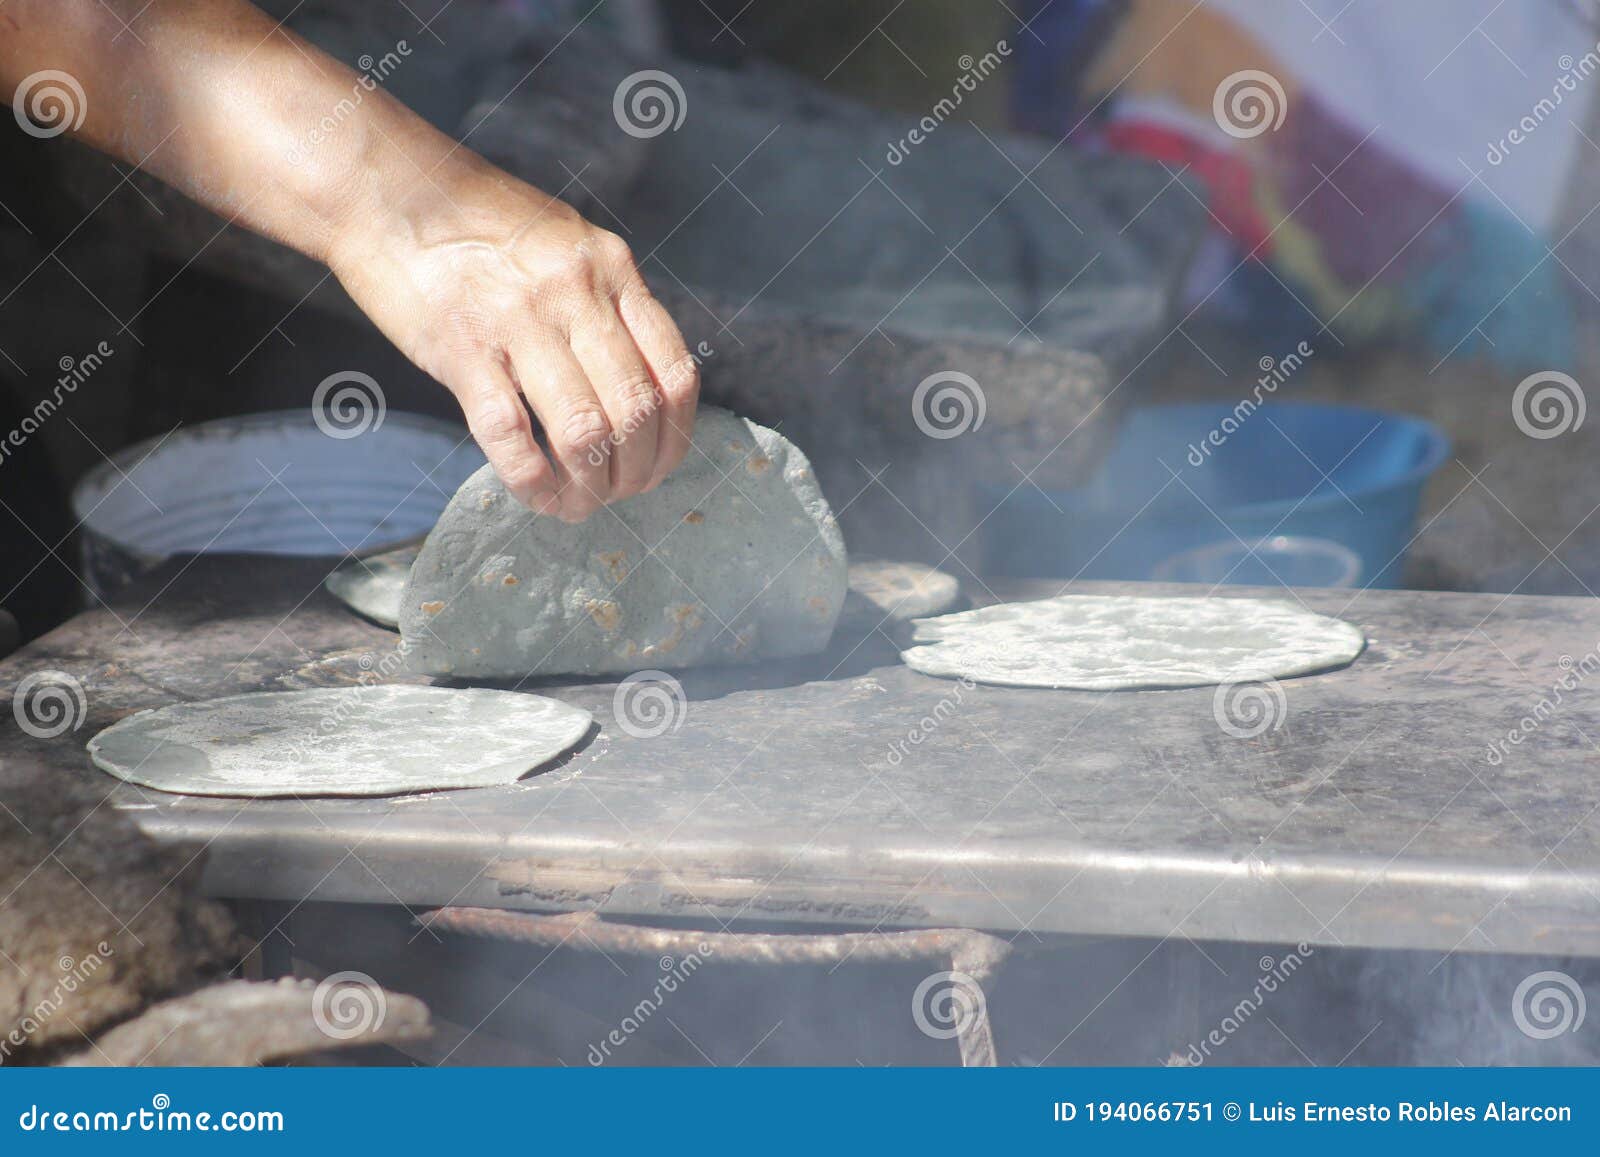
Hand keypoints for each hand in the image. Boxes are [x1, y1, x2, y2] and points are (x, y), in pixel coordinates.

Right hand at [329, 158, 699, 520]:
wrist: (387, 188)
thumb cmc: (478, 223)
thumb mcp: (568, 242)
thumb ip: (606, 303)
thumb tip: (638, 384)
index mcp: (611, 269)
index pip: (674, 372)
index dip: (676, 437)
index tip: (660, 464)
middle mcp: (576, 294)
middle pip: (635, 412)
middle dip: (636, 473)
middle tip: (621, 494)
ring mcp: (519, 322)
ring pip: (585, 433)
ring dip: (590, 488)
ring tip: (581, 505)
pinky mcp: (462, 350)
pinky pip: (512, 437)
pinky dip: (534, 483)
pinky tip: (539, 496)